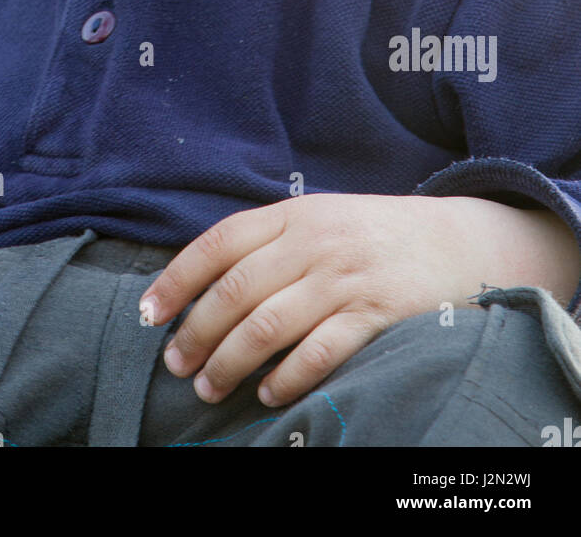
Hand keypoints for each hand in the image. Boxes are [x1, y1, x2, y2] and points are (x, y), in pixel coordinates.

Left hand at [138, 194, 524, 408]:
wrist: (460, 241)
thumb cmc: (373, 236)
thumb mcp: (320, 219)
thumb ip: (270, 242)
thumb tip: (203, 284)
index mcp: (294, 214)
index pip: (219, 243)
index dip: (178, 279)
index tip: (149, 313)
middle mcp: (314, 242)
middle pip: (236, 291)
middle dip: (197, 333)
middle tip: (176, 365)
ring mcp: (345, 278)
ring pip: (268, 326)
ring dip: (230, 363)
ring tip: (208, 388)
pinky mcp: (376, 315)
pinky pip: (318, 352)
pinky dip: (286, 377)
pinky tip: (267, 394)